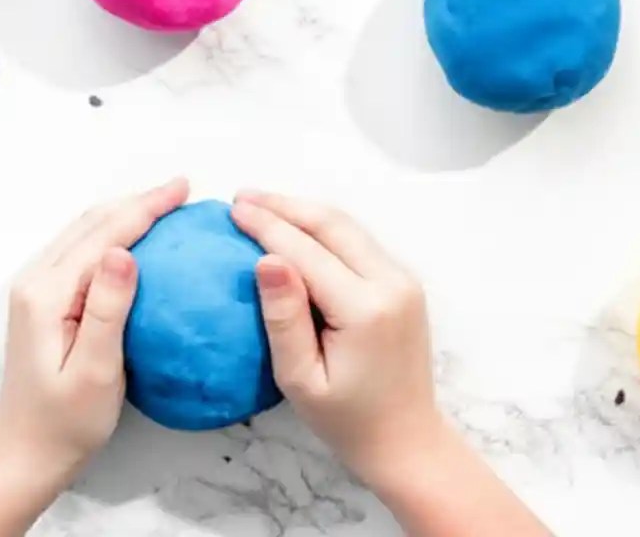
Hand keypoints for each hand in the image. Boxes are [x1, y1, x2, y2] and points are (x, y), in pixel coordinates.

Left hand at [0, 177, 189, 485]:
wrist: (25, 454)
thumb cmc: (66, 423)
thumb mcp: (96, 371)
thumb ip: (109, 309)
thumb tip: (125, 252)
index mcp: (48, 294)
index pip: (104, 236)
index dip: (145, 208)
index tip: (182, 189)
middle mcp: (36, 282)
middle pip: (90, 224)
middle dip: (137, 202)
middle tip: (182, 190)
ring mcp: (37, 291)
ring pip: (84, 234)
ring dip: (124, 215)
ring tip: (165, 205)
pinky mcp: (45, 303)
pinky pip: (81, 253)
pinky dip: (112, 236)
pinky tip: (137, 241)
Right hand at [231, 191, 445, 486]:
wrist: (407, 440)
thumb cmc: (348, 421)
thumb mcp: (301, 380)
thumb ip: (284, 318)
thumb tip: (267, 261)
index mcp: (366, 308)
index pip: (307, 252)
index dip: (267, 226)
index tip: (232, 209)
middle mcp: (391, 283)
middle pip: (333, 225)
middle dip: (285, 206)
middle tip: (242, 197)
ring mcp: (403, 281)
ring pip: (349, 227)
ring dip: (305, 212)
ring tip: (263, 206)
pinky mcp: (404, 284)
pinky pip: (360, 243)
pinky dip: (325, 230)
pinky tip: (297, 230)